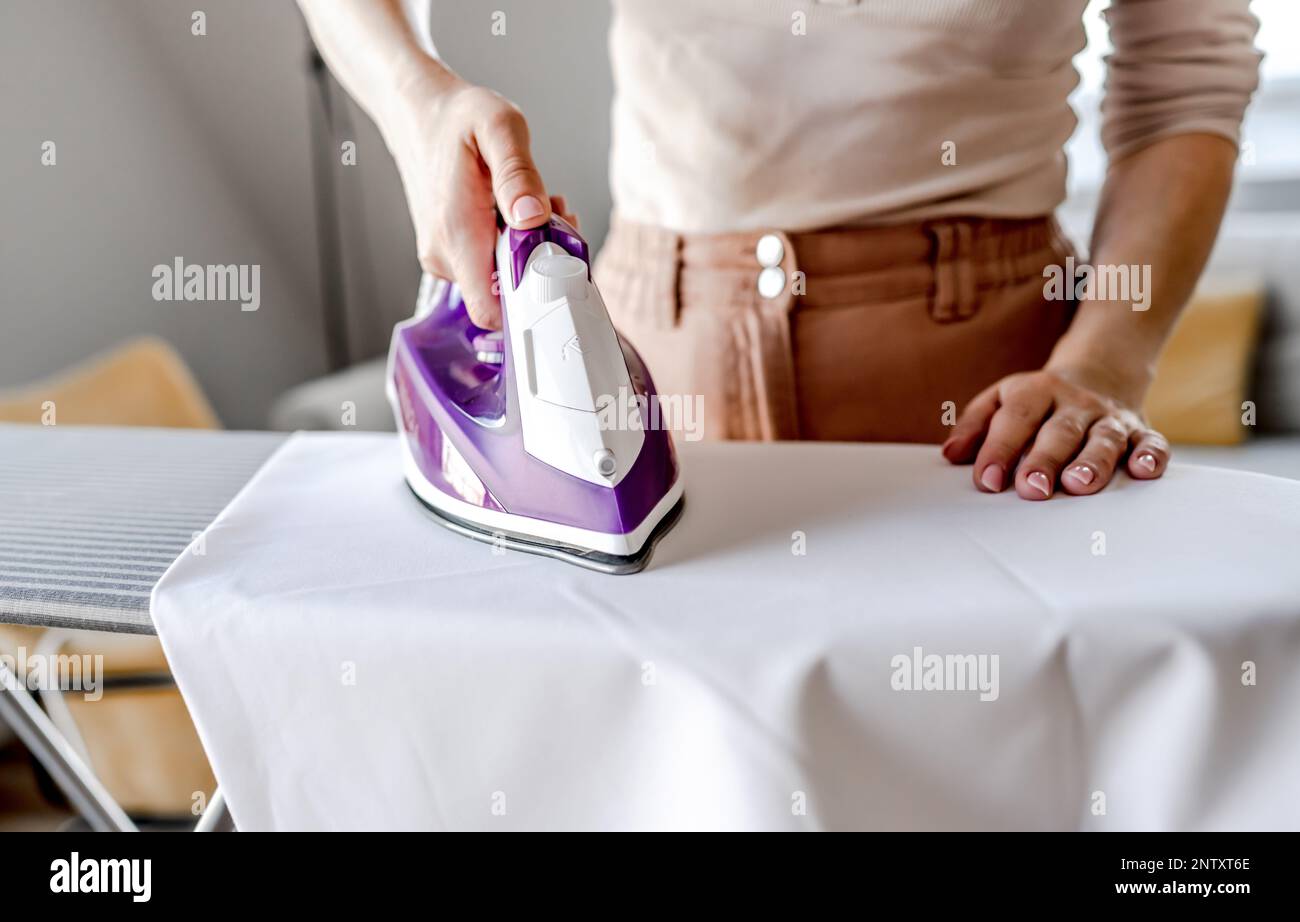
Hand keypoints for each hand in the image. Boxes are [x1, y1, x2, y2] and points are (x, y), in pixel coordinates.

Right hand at [385, 83, 577, 328]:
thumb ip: (517, 173)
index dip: (530, 303)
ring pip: (501, 281)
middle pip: (507, 296)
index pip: (490, 310)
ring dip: (530, 250)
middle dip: (541, 264)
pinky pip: (490, 265)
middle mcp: (445, 254)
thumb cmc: (457, 118)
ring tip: (537, 204)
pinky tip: (518, 211)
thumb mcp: (498, 126)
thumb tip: (532, 217)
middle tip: (556, 216)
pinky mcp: (450, 254)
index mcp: (457, 232)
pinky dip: (513, 245)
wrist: (417, 114)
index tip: (556, 266)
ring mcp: (444, 257)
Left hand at [940, 366, 1169, 499]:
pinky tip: (1143, 471)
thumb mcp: (999, 400)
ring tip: (1079, 486)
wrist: (1098, 371)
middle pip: (1061, 432)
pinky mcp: (1141, 431)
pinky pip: (1152, 442)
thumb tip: (952, 454)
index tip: (987, 481)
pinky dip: (1151, 456)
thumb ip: (974, 425)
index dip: (1000, 450)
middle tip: (1032, 489)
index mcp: (1035, 393)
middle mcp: (1075, 404)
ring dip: (1094, 462)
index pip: (1015, 420)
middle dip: (1046, 461)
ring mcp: (1110, 418)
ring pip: (1105, 439)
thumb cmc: (1037, 401)